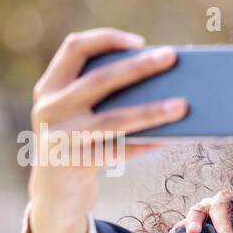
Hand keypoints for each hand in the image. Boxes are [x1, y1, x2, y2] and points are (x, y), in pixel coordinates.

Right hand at [26, 28, 187, 232]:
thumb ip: (99, 95)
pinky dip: (146, 144)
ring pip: (114, 120)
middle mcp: (50, 109)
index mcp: (49, 87)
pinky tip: (170, 139)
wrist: (54, 193)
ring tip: (183, 105)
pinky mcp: (75, 165)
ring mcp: (61, 138)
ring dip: (151, 111)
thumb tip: (157, 80)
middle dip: (138, 67)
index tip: (139, 41)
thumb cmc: (78, 142)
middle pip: (99, 80)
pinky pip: (118, 152)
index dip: (106, 40)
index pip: (74, 48)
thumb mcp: (75, 114)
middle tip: (171, 57)